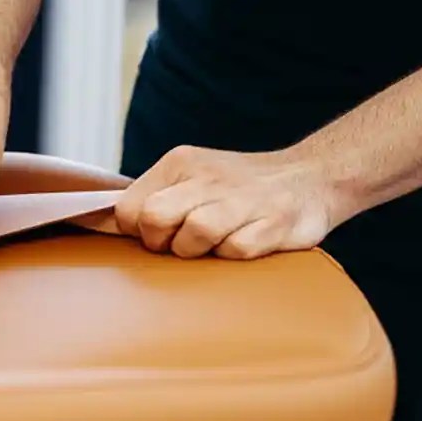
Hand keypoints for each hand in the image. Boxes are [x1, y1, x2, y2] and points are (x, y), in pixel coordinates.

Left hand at [114, 145, 348, 259]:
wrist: (310, 178)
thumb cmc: (237, 189)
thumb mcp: (191, 177)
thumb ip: (154, 197)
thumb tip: (111, 225)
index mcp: (180, 163)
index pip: (129, 209)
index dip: (137, 232)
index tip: (158, 234)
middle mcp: (208, 177)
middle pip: (155, 218)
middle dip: (162, 242)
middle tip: (180, 244)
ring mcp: (243, 199)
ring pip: (194, 235)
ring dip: (198, 252)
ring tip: (213, 245)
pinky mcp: (274, 223)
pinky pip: (236, 251)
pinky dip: (234, 257)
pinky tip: (244, 245)